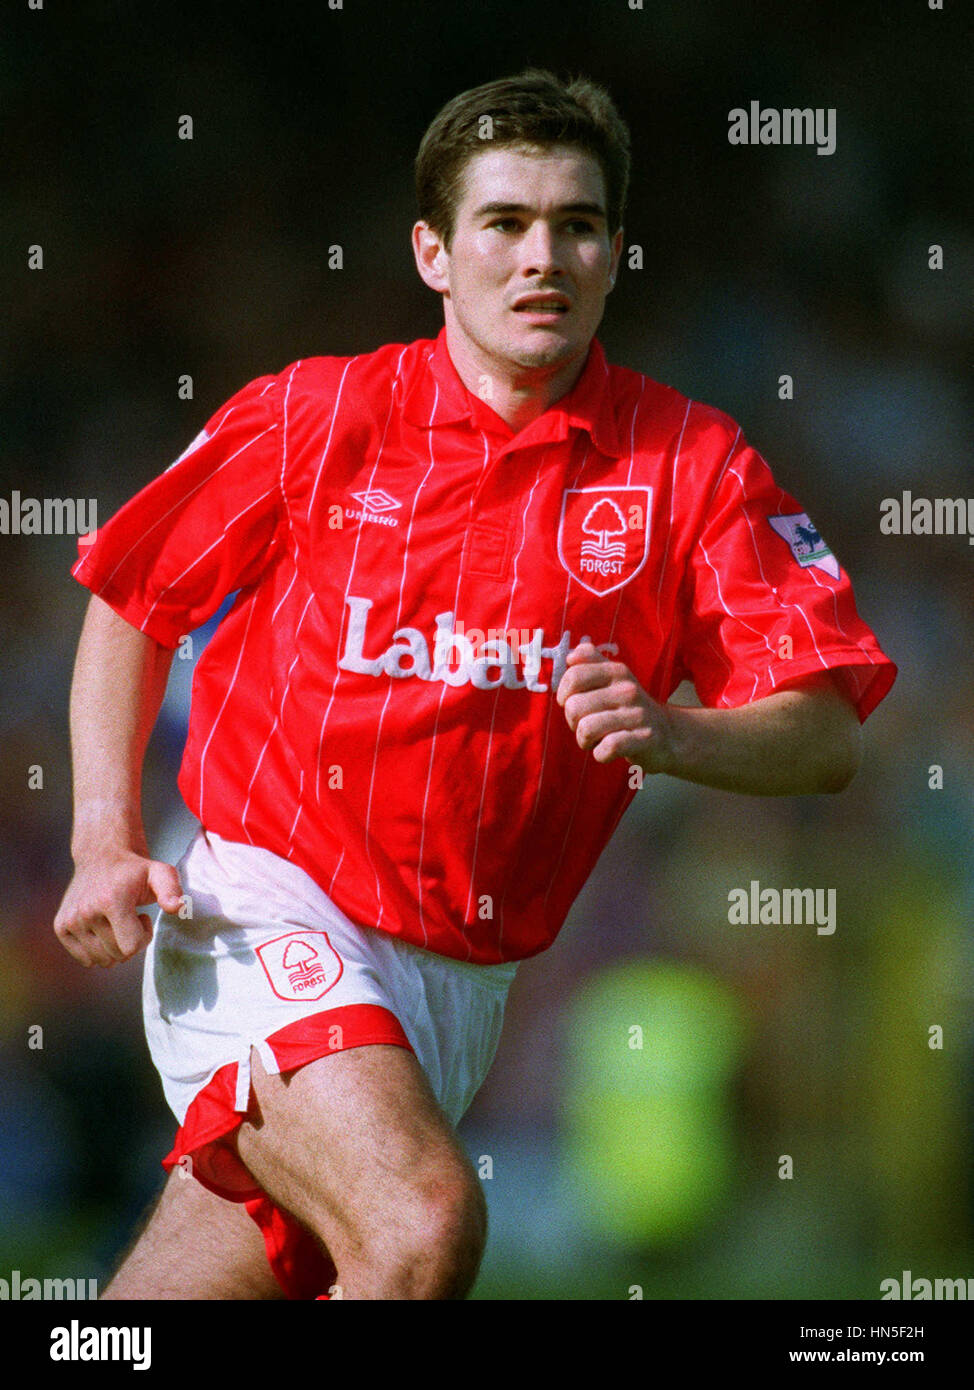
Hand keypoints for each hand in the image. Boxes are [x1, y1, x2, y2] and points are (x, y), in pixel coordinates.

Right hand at [54, 851, 183, 967]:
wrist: (101, 857)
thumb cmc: (135, 871)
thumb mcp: (160, 874)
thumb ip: (172, 890)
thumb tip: (177, 907)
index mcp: (111, 900)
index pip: (131, 947)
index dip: (143, 937)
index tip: (143, 917)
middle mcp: (86, 912)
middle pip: (117, 955)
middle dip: (131, 942)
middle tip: (131, 918)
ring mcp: (70, 921)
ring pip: (101, 960)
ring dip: (114, 947)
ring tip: (117, 922)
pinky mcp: (61, 927)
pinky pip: (85, 959)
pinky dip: (97, 950)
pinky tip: (103, 928)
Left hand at [556, 641, 674, 773]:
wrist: (669, 734)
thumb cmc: (630, 708)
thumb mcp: (614, 680)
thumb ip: (591, 663)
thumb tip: (571, 656)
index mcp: (617, 672)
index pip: (575, 675)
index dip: (563, 693)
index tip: (569, 702)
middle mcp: (628, 690)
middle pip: (575, 706)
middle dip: (572, 721)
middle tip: (586, 725)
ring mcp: (638, 715)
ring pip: (587, 728)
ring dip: (584, 740)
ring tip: (595, 740)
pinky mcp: (645, 739)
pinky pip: (608, 747)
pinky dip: (601, 754)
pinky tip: (607, 751)